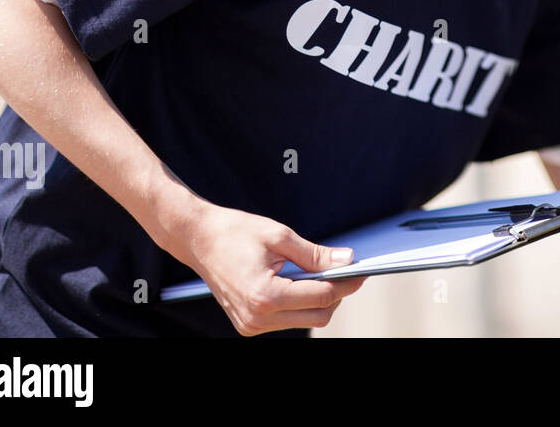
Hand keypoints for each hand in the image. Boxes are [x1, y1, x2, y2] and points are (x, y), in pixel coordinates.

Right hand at [176, 202, 367, 335]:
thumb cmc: (234, 233)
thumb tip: (345, 261)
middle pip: (317, 315)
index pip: (321, 297)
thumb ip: (315, 254)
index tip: (361, 271)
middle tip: (348, 271)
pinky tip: (302, 283)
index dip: (346, 283)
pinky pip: (287, 320)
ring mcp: (251, 325)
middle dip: (336, 294)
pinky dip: (300, 304)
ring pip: (304, 321)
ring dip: (319, 300)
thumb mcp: (280, 237)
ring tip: (322, 274)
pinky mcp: (248, 324)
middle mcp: (257, 317)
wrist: (198, 239)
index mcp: (264, 296)